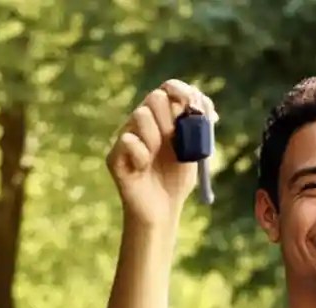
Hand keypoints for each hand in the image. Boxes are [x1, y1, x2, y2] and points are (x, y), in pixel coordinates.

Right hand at [106, 79, 217, 227]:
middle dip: (170, 118)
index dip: (181, 90)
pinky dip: (142, 155)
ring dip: (156, 138)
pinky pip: (128, 140)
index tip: (193, 105)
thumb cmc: (177, 180)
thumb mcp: (197, 150)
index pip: (168, 88)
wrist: (162, 211)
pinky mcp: (113, 156)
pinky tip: (142, 170)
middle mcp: (141, 123)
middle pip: (155, 97)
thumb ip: (200, 126)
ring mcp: (126, 137)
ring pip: (140, 115)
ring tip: (156, 159)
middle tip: (175, 140)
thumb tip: (202, 104)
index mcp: (162, 118)